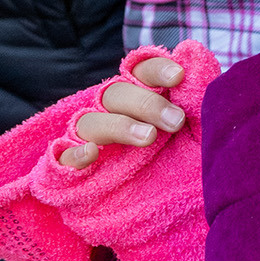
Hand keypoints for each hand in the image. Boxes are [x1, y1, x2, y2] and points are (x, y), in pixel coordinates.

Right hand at [57, 54, 190, 171]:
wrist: (162, 206)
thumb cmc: (180, 161)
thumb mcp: (196, 132)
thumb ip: (195, 97)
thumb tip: (194, 53)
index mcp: (141, 97)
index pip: (141, 71)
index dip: (157, 69)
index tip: (179, 76)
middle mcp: (111, 112)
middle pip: (117, 93)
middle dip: (147, 103)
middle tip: (175, 121)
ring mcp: (88, 139)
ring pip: (91, 121)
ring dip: (120, 126)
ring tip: (148, 137)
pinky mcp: (71, 168)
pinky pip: (63, 157)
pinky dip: (75, 154)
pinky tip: (92, 153)